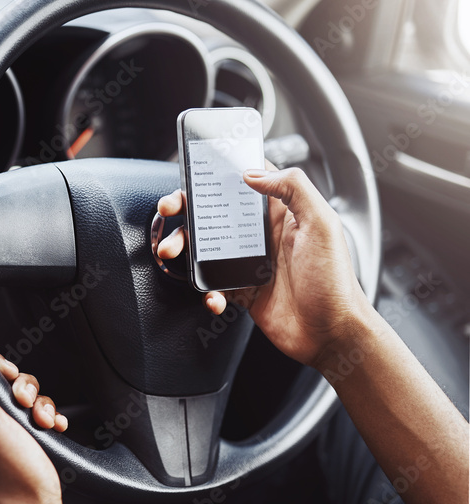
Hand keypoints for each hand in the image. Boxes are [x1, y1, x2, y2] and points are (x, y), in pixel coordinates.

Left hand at [0, 320, 65, 503]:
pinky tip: (50, 429)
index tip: (10, 382)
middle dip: (20, 387)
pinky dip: (40, 420)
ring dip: (35, 403)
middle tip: (26, 405)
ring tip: (41, 421)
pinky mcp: (5, 450)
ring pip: (12, 399)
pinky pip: (22, 421)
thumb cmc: (7, 478)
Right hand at [157, 165, 370, 367]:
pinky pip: (214, 285)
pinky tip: (212, 296)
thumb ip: (293, 188)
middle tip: (169, 209)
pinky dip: (206, 291)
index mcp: (282, 213)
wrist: (331, 333)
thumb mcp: (322, 223)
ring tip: (171, 251)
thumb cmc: (335, 281)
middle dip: (186, 208)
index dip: (220, 172)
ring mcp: (250, 263)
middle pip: (216, 212)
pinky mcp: (243, 291)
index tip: (196, 170)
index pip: (247, 181)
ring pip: (206, 248)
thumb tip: (253, 173)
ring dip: (184, 248)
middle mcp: (263, 235)